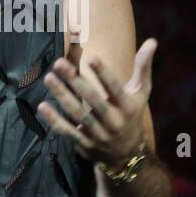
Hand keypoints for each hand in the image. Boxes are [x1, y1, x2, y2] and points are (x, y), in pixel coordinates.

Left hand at [37, 37, 156, 166]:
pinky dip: (55, 120)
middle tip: (59, 63)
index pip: (115, 88)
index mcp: (128, 107)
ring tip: (49, 78)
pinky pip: (68, 132)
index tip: (91, 58)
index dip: (103, 74)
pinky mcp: (85, 144)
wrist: (126, 155)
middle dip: (76, 81)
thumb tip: (152, 41)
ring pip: (78, 114)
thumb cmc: (132, 115)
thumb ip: (143, 67)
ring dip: (62, 96)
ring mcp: (99, 134)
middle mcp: (114, 121)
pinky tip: (42, 106)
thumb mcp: (141, 93)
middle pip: (93, 100)